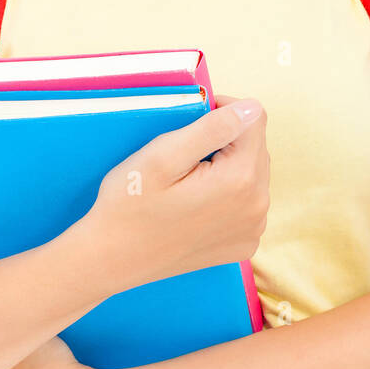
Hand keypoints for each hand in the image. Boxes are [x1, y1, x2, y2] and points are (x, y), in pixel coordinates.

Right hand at [78, 92, 270, 293]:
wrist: (112, 259)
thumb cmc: (129, 205)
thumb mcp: (162, 156)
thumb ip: (213, 128)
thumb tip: (251, 108)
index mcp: (241, 180)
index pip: (254, 119)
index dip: (222, 111)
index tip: (190, 124)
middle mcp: (257, 208)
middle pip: (255, 147)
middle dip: (225, 141)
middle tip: (182, 156)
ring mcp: (252, 230)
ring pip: (253, 174)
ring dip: (227, 167)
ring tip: (187, 181)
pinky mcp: (243, 245)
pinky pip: (246, 203)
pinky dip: (228, 194)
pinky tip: (196, 203)